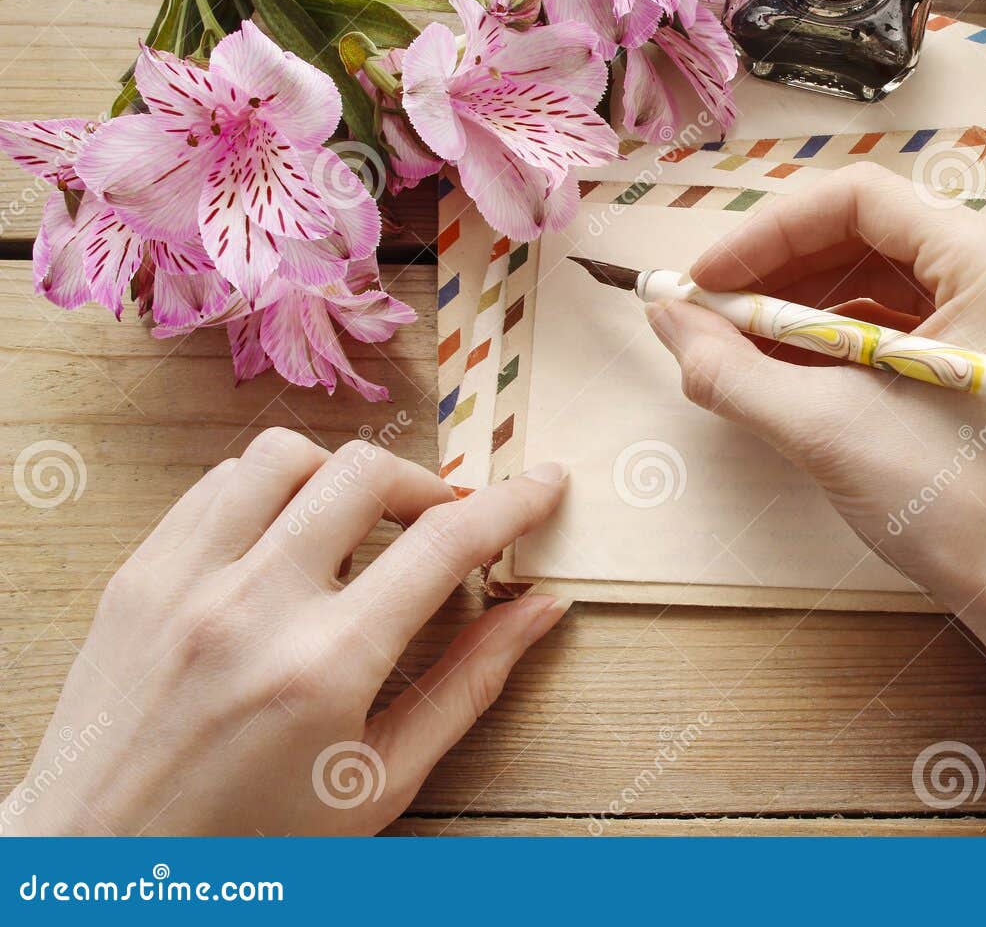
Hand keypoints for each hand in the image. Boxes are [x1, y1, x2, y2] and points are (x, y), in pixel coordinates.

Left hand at [3, 429, 569, 835]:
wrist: (102, 867)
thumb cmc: (251, 843)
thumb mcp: (379, 781)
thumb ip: (468, 685)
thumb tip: (540, 609)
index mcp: (324, 668)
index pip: (444, 544)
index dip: (512, 502)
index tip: (544, 484)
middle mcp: (250, 609)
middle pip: (365, 474)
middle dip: (427, 484)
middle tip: (444, 522)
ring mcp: (184, 583)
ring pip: (284, 457)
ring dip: (341, 477)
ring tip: (359, 526)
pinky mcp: (139, 575)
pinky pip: (216, 484)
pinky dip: (270, 490)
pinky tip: (288, 536)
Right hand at [644, 163, 985, 613]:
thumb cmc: (963, 513)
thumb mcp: (828, 432)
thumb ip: (731, 369)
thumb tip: (666, 317)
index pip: (860, 200)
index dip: (767, 233)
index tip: (707, 281)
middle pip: (874, 233)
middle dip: (782, 271)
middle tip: (711, 313)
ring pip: (889, 278)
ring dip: (808, 306)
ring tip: (740, 347)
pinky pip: (912, 321)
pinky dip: (848, 341)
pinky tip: (793, 371)